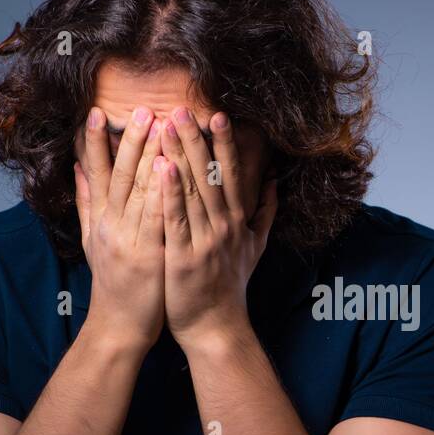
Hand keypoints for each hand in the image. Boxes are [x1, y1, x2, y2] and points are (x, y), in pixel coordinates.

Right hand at [73, 105, 165, 352]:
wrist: (120, 325)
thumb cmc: (113, 282)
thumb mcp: (94, 239)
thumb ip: (87, 201)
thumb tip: (75, 166)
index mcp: (101, 219)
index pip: (96, 173)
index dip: (94, 142)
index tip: (96, 112)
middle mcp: (111, 225)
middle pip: (119, 175)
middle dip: (130, 140)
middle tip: (141, 108)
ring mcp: (129, 239)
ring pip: (138, 191)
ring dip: (149, 155)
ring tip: (158, 125)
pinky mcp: (149, 255)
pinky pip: (156, 218)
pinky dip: (162, 192)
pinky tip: (169, 170)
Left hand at [156, 107, 276, 354]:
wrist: (217, 327)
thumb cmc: (230, 287)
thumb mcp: (254, 248)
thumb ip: (264, 213)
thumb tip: (273, 182)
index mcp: (235, 221)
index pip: (229, 174)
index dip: (224, 144)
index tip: (218, 115)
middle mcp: (223, 226)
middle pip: (208, 175)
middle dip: (195, 140)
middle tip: (182, 108)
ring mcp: (206, 240)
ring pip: (191, 190)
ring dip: (179, 155)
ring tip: (165, 125)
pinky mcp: (185, 256)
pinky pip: (176, 218)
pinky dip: (169, 192)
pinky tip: (160, 168)